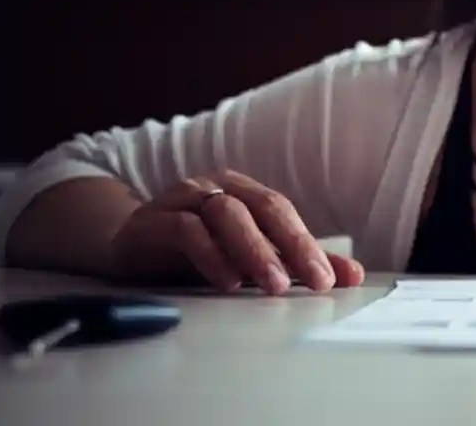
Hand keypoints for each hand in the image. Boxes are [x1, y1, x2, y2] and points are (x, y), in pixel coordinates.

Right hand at [109, 170, 364, 294]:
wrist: (124, 245)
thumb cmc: (194, 249)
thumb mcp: (247, 256)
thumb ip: (295, 263)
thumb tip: (351, 275)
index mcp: (243, 191)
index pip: (284, 212)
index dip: (311, 244)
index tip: (336, 279)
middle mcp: (216, 188)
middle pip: (264, 208)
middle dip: (294, 246)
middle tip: (317, 282)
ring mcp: (183, 199)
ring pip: (227, 214)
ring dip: (255, 250)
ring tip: (275, 286)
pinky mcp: (153, 221)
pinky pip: (186, 230)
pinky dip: (210, 255)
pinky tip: (227, 281)